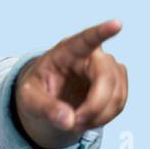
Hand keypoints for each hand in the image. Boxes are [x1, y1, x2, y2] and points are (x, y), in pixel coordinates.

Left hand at [14, 19, 127, 148]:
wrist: (46, 98)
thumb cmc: (36, 92)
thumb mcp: (29, 100)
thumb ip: (45, 108)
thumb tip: (68, 121)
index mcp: (67, 51)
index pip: (87, 39)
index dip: (102, 32)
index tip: (117, 24)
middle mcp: (91, 56)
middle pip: (106, 76)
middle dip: (94, 105)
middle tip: (74, 124)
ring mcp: (107, 69)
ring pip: (117, 92)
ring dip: (99, 116)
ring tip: (75, 123)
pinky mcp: (116, 84)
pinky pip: (120, 103)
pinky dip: (105, 118)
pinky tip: (87, 121)